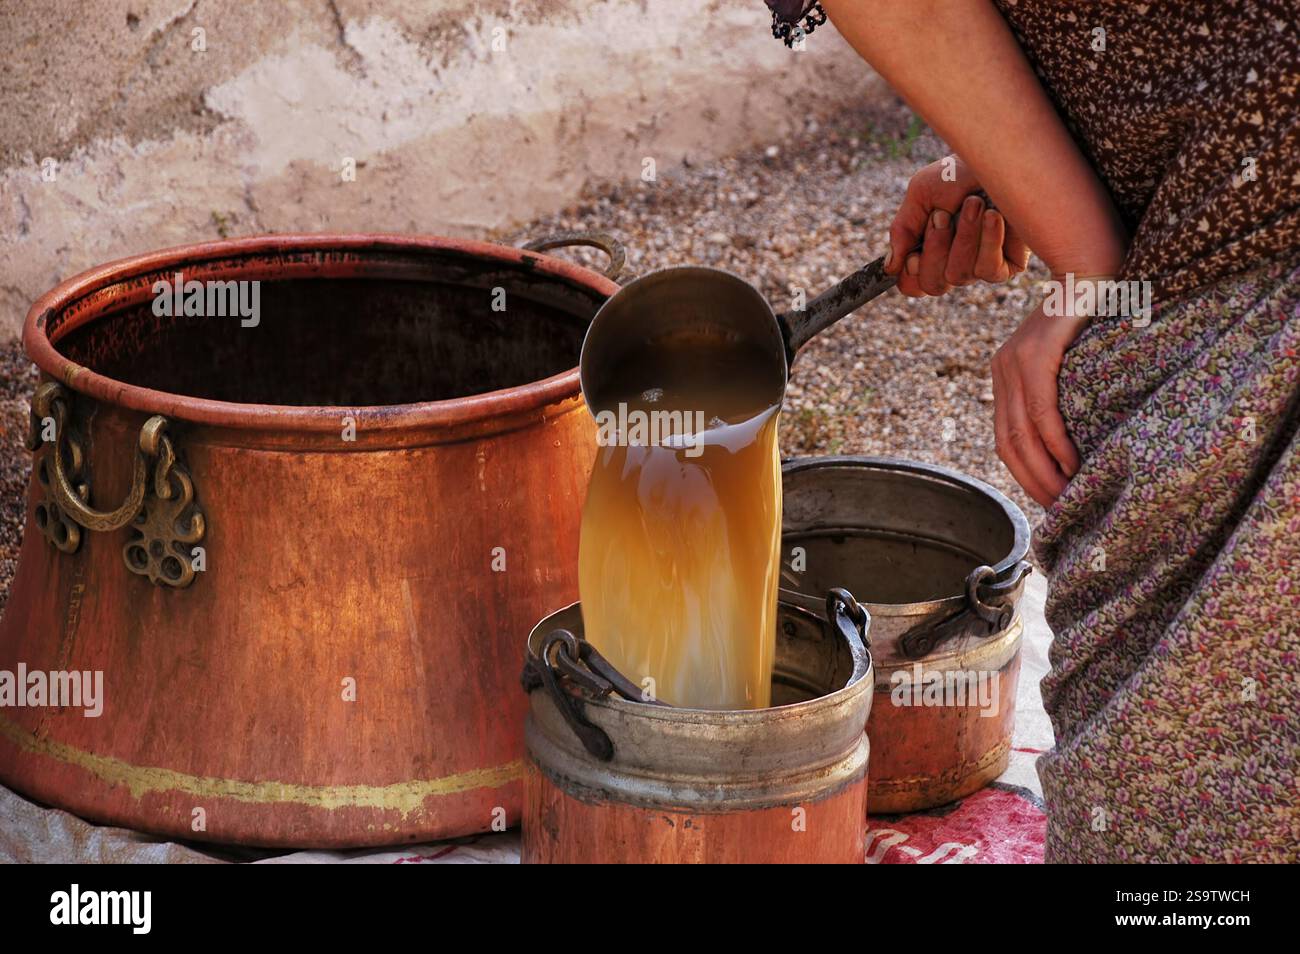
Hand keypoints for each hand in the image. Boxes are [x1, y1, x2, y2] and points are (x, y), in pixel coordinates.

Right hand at [885, 156, 1029, 296]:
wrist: (1000, 158)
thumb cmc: (959, 174)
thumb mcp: (921, 195)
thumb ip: (902, 230)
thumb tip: (890, 267)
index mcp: (930, 252)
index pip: (913, 285)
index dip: (910, 275)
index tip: (914, 254)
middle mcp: (954, 264)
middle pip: (933, 285)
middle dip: (935, 248)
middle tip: (943, 214)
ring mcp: (981, 267)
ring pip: (959, 276)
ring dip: (963, 237)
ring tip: (974, 203)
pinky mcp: (1009, 265)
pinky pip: (989, 270)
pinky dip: (988, 241)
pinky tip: (993, 216)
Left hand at [991, 297, 1089, 506]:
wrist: (1095, 269)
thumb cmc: (1090, 320)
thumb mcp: (1064, 362)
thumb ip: (1056, 394)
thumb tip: (1069, 444)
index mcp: (1004, 376)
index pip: (1004, 439)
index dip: (1024, 475)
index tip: (1049, 500)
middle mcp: (1002, 370)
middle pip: (1008, 443)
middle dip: (1033, 482)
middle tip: (1061, 509)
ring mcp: (1015, 361)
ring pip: (1022, 432)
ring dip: (1045, 470)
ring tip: (1069, 494)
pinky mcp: (1037, 353)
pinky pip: (1041, 409)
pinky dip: (1055, 442)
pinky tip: (1072, 463)